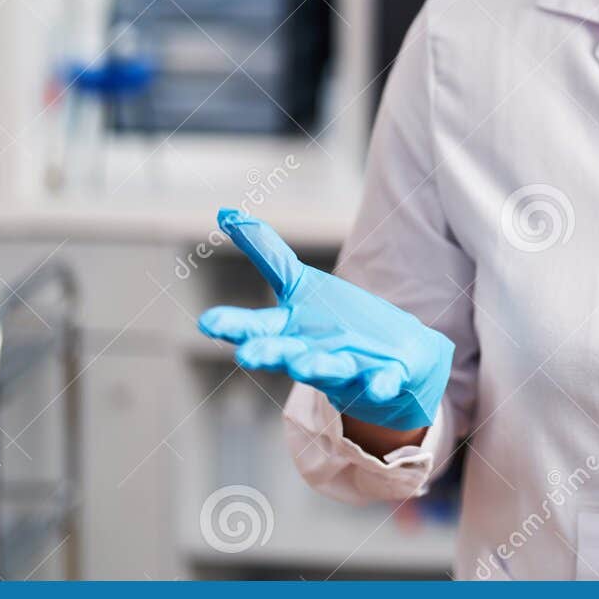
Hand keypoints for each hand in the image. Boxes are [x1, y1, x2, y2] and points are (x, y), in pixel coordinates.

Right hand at [197, 209, 453, 430]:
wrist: (391, 359)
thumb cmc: (333, 321)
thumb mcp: (298, 283)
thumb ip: (265, 253)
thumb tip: (224, 213)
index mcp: (287, 330)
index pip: (255, 325)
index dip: (231, 325)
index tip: (206, 324)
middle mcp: (309, 353)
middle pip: (284, 353)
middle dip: (266, 353)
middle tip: (246, 355)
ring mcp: (345, 367)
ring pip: (327, 369)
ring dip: (315, 366)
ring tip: (303, 364)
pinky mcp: (380, 377)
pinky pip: (380, 382)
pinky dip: (378, 384)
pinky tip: (379, 385)